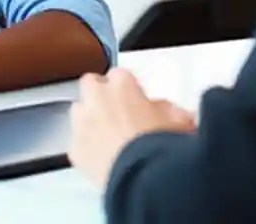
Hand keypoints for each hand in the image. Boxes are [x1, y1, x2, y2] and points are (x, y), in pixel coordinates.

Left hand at [68, 69, 195, 187]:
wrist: (143, 180)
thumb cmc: (161, 148)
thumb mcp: (181, 123)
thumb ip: (173, 111)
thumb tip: (175, 114)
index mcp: (122, 85)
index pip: (121, 75)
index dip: (129, 88)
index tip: (137, 100)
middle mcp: (96, 99)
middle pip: (91, 84)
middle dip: (101, 94)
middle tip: (117, 111)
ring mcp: (82, 123)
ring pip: (79, 111)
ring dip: (90, 119)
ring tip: (109, 136)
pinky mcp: (75, 148)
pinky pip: (77, 143)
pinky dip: (87, 148)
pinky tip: (103, 158)